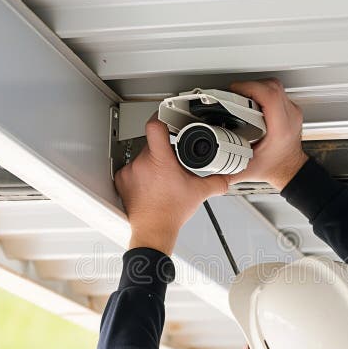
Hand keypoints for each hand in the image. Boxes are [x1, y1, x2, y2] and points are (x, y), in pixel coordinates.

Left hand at [115, 114, 227, 254]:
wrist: (153, 231)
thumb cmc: (171, 214)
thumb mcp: (199, 193)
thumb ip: (216, 182)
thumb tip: (225, 178)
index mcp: (161, 160)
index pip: (155, 125)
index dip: (161, 117)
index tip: (165, 117)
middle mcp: (142, 163)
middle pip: (151, 143)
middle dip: (162, 151)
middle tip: (172, 162)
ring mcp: (130, 172)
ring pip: (141, 157)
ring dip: (151, 163)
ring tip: (161, 178)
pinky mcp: (122, 181)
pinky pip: (130, 169)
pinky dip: (139, 175)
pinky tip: (149, 184)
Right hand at [227, 79, 308, 189]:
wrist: (289, 171)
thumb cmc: (274, 169)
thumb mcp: (246, 169)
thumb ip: (225, 168)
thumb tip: (207, 168)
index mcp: (281, 130)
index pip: (269, 96)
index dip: (248, 88)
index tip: (233, 93)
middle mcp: (289, 117)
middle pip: (271, 86)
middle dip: (248, 86)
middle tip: (233, 95)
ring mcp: (291, 111)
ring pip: (274, 85)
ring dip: (255, 86)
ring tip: (241, 96)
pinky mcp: (289, 109)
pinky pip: (277, 91)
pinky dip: (262, 91)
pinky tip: (251, 99)